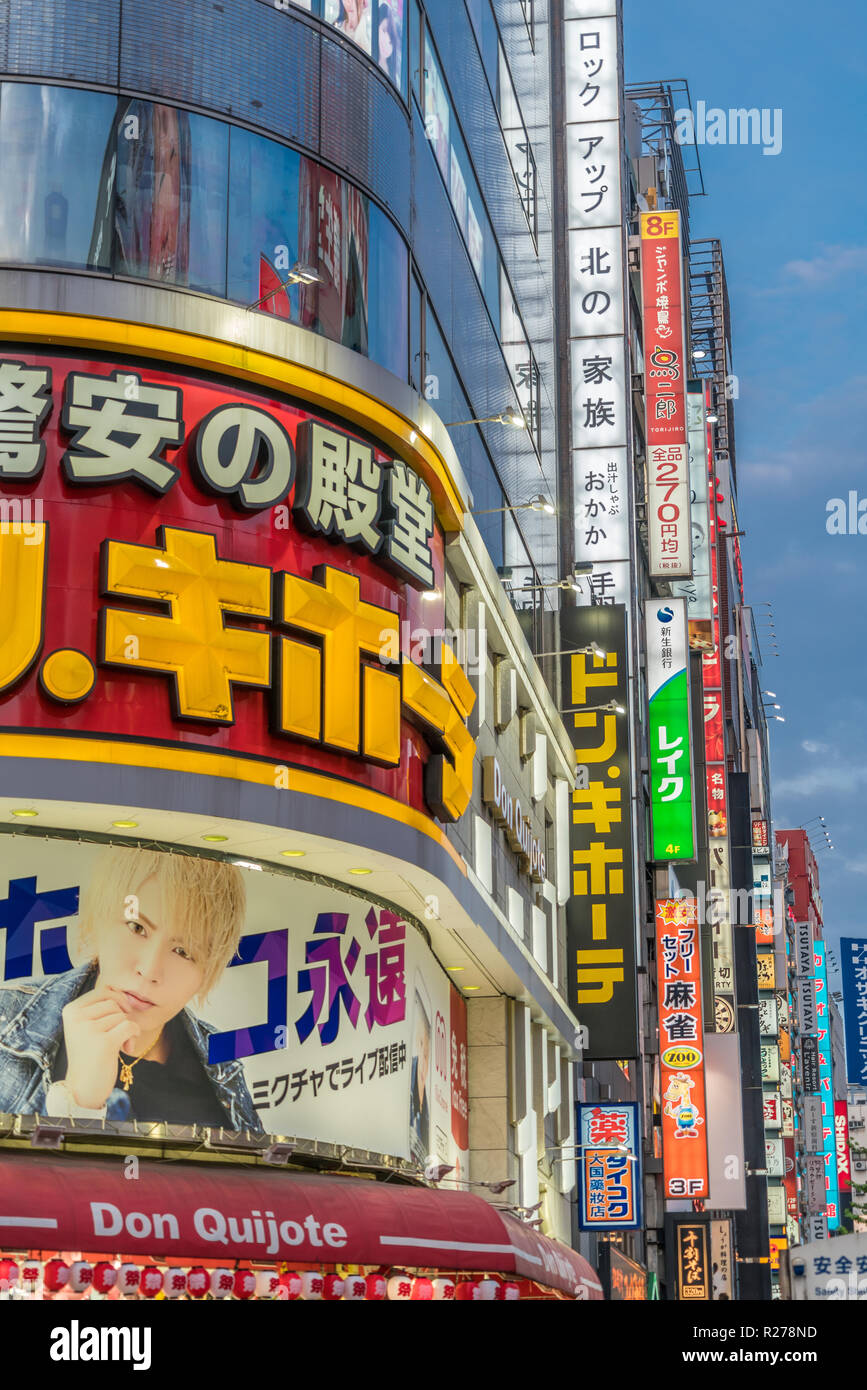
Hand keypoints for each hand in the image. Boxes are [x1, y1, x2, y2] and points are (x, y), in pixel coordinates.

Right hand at [61, 985, 140, 1109]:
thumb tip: (126, 993)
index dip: (117, 1001)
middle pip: (114, 1003)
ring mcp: (89, 1030)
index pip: (103, 991)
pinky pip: (130, 1026)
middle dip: (122, 1018)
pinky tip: (126, 1048)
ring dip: (127, 1031)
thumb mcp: (87, 1026)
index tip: (118, 1017)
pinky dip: (133, 1036)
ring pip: (122, 1016)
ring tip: (118, 1046)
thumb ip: (100, 1007)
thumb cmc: (90, 1054)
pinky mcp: (104, 1042)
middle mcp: (77, 1018)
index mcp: (71, 1010)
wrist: (83, 1087)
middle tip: (118, 1035)